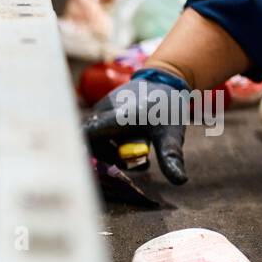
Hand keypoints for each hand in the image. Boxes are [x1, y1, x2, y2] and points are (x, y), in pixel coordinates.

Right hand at [82, 68, 191, 184]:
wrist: (163, 80)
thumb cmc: (166, 106)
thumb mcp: (171, 133)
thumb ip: (171, 156)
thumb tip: (181, 181)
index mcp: (117, 116)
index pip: (87, 134)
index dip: (81, 150)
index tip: (87, 166)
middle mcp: (102, 112)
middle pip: (91, 143)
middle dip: (109, 157)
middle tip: (132, 164)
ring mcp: (99, 111)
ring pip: (95, 139)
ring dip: (112, 152)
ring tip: (138, 156)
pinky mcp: (100, 113)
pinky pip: (98, 133)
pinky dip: (111, 143)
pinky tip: (129, 143)